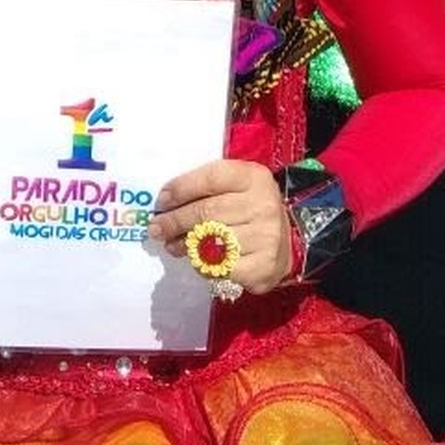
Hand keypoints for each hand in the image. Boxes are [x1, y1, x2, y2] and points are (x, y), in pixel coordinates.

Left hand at [149, 157, 292, 295]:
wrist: (287, 242)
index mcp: (254, 177)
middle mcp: (263, 204)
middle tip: (156, 229)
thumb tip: (164, 204)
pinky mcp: (262, 266)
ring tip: (171, 245)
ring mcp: (266, 237)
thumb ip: (205, 189)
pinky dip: (202, 265)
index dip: (181, 189)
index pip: (210, 178)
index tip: (161, 202)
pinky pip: (219, 267)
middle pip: (206, 212)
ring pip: (210, 241)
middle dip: (174, 221)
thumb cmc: (249, 210)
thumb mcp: (235, 187)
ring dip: (183, 245)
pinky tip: (198, 260)